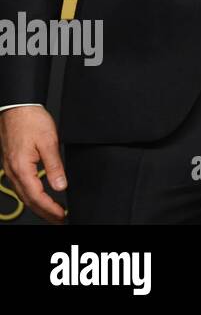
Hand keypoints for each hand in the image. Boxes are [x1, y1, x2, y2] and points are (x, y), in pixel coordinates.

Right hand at [0, 106, 65, 222]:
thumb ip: (54, 166)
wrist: (17, 108)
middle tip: (60, 220)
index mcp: (21, 168)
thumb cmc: (31, 121)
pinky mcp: (13, 164)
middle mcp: (13, 172)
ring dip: (39, 206)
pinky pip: (22, 186)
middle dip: (45, 213)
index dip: (50, 209)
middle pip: (29, 200)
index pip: (37, 197)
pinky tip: (41, 197)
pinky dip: (33, 196)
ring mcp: (11, 169)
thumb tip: (60, 185)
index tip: (62, 215)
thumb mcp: (49, 142)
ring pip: (24, 195)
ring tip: (53, 213)